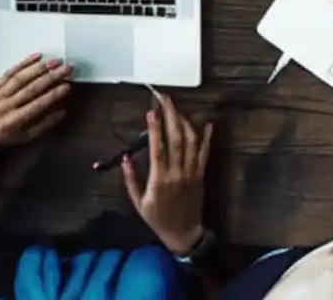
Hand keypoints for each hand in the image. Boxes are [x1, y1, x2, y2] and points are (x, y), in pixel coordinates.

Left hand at [0, 54, 71, 167]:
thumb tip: (63, 111)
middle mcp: (5, 106)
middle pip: (32, 88)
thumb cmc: (5, 135)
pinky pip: (10, 72)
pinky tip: (37, 57)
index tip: (67, 86)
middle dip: (52, 77)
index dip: (54, 94)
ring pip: (21, 78)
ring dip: (40, 68)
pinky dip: (24, 63)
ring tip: (55, 61)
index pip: (38, 104)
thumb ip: (45, 124)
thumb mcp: (27, 136)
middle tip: (67, 69)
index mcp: (14, 120)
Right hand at [122, 95, 212, 255]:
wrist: (183, 231)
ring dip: (185, 123)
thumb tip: (125, 157)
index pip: (157, 148)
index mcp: (159, 179)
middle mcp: (177, 173)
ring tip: (177, 109)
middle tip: (165, 100)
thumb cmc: (157, 217)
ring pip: (191, 142)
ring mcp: (191, 172)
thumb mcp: (138, 201)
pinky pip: (205, 153)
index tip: (151, 112)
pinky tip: (207, 124)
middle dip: (171, 117)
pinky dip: (207, 137)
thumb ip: (131, 179)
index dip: (154, 129)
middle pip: (175, 139)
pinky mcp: (201, 174)